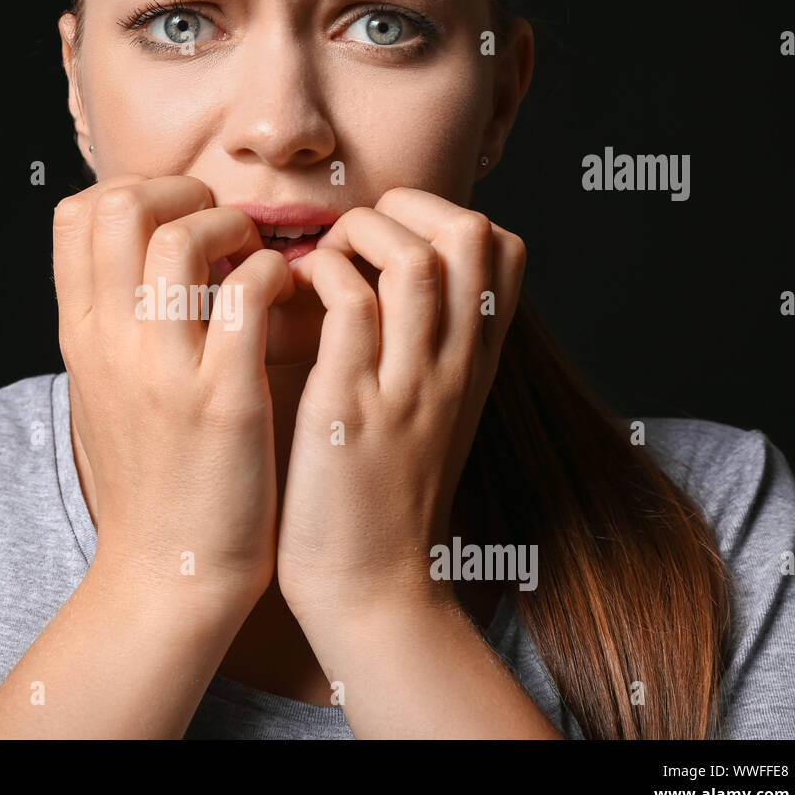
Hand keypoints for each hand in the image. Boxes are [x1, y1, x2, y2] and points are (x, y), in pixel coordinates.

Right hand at [53, 173, 295, 613]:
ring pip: (180, 239)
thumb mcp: (102, 393)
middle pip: (118, 206)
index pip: (75, 214)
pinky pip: (247, 294)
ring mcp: (163, 370)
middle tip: (222, 222)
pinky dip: (275, 275)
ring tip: (257, 255)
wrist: (169, 571)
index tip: (177, 215)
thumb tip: (137, 263)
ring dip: (231, 227)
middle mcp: (110, 343)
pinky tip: (286, 297)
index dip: (133, 192)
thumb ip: (112, 325)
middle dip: (179, 191)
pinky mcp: (224, 399)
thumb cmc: (148, 481)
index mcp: (80, 336)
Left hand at [275, 187, 525, 623]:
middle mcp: (453, 368)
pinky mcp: (351, 411)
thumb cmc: (379, 495)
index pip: (505, 247)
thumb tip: (392, 283)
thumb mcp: (428, 414)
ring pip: (418, 262)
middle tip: (352, 235)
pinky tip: (289, 297)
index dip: (445, 213)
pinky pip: (351, 308)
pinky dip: (318, 278)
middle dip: (406, 207)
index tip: (390, 232)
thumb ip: (425, 349)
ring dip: (360, 236)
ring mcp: (408, 388)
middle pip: (473, 235)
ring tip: (319, 260)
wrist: (369, 588)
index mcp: (473, 364)